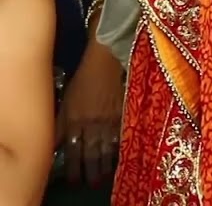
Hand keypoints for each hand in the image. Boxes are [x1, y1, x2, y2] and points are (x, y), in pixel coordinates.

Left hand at [56, 41, 123, 186]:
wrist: (104, 63)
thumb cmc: (82, 82)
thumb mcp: (66, 104)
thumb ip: (60, 126)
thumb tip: (56, 145)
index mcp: (74, 120)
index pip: (72, 149)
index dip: (73, 166)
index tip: (74, 179)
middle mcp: (90, 123)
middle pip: (90, 152)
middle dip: (90, 170)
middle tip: (91, 183)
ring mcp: (108, 119)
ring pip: (106, 147)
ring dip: (105, 164)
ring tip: (105, 176)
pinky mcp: (122, 114)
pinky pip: (120, 135)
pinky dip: (119, 148)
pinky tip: (119, 157)